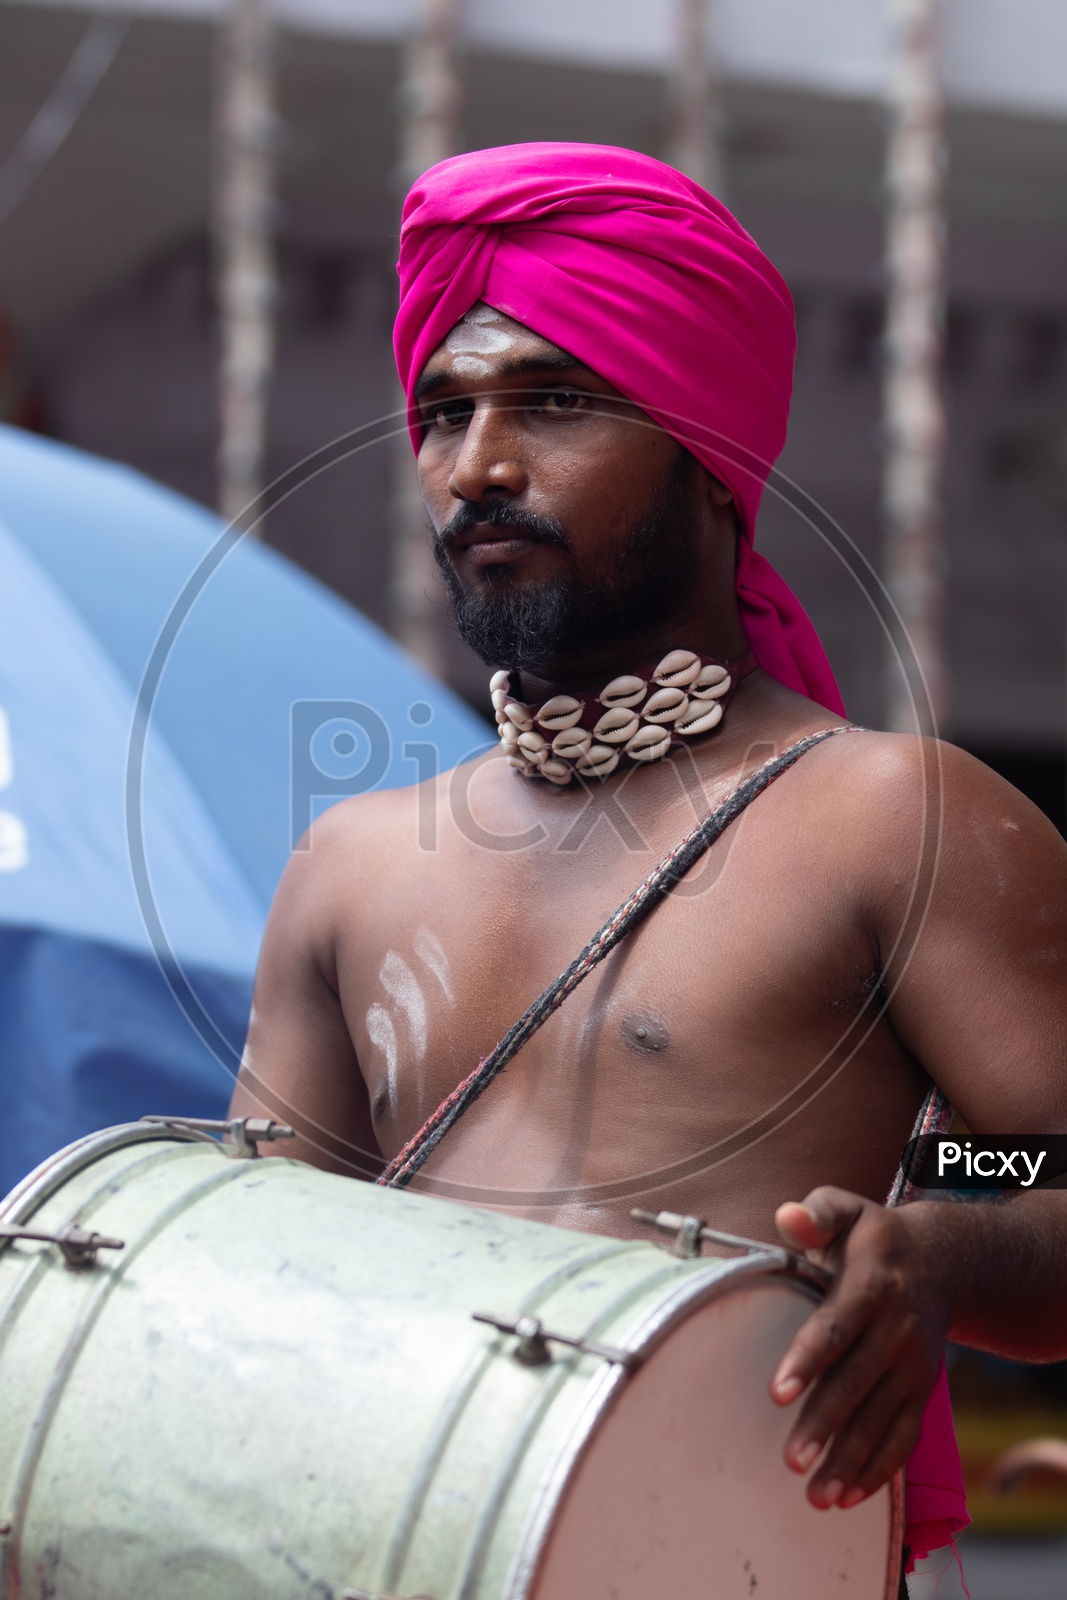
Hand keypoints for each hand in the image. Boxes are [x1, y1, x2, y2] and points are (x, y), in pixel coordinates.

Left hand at [770, 1187, 949, 1510]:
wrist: (944, 1261)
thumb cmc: (873, 1236)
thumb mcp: (846, 1209)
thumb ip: (815, 1212)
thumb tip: (787, 1216)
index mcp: (872, 1284)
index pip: (836, 1326)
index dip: (808, 1359)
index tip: (777, 1392)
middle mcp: (897, 1330)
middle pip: (858, 1382)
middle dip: (825, 1423)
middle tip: (792, 1460)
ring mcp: (914, 1365)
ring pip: (882, 1419)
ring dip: (851, 1459)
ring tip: (816, 1495)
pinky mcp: (922, 1391)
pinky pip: (904, 1435)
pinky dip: (879, 1469)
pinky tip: (847, 1495)